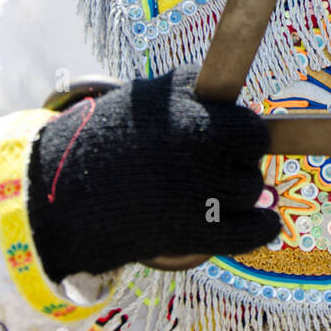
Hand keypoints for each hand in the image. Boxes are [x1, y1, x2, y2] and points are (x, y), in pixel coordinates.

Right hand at [27, 66, 279, 281]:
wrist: (63, 189)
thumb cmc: (110, 138)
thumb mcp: (151, 98)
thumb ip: (198, 98)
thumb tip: (246, 111)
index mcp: (192, 110)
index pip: (250, 126)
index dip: (242, 135)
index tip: (230, 140)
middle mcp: (202, 147)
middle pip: (251, 159)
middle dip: (238, 163)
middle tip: (210, 168)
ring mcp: (200, 190)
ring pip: (249, 192)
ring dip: (237, 193)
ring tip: (204, 191)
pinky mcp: (192, 230)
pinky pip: (249, 232)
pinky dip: (262, 227)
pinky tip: (266, 223)